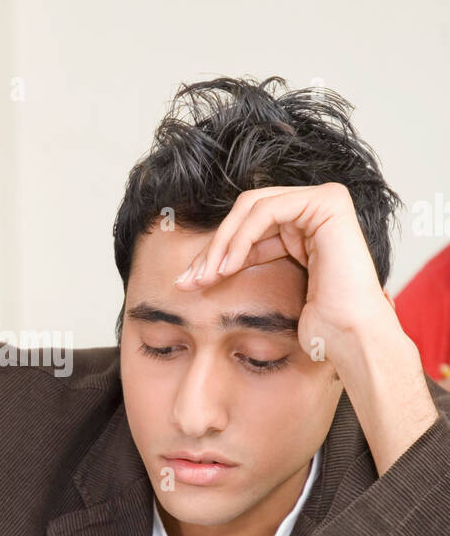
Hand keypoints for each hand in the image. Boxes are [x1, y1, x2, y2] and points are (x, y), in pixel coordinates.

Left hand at [172, 182, 394, 365]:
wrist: (348, 336)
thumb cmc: (318, 320)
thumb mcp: (270, 279)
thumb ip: (246, 257)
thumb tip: (199, 261)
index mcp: (304, 222)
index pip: (247, 224)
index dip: (216, 250)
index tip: (188, 281)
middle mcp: (314, 206)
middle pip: (246, 211)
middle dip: (213, 246)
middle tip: (189, 280)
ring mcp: (324, 199)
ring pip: (251, 206)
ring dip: (222, 244)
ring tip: (206, 277)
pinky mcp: (327, 202)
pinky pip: (266, 210)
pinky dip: (241, 238)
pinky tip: (228, 266)